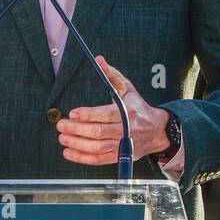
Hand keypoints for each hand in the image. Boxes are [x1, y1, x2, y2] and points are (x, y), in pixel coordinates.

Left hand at [56, 56, 170, 164]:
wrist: (157, 130)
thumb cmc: (138, 107)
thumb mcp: (128, 88)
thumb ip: (112, 74)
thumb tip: (99, 60)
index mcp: (128, 111)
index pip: (105, 114)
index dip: (87, 114)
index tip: (72, 112)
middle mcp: (127, 130)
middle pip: (99, 132)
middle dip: (77, 129)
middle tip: (62, 125)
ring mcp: (124, 145)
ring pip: (98, 148)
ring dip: (77, 144)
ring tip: (63, 138)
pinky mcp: (120, 156)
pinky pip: (100, 160)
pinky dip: (83, 158)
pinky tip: (69, 152)